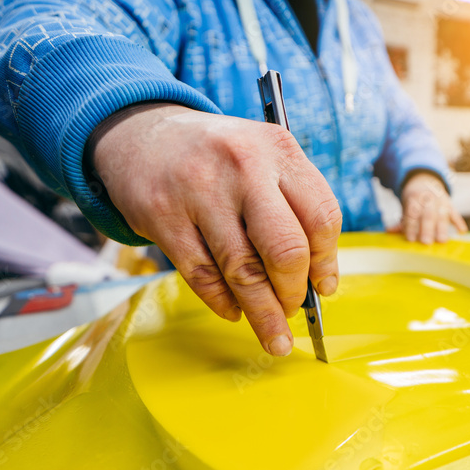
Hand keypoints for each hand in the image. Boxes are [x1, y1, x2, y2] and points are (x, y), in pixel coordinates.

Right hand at [89, 103, 342, 356]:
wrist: (142, 134)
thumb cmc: (217, 158)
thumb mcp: (264, 158)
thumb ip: (295, 206)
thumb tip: (319, 279)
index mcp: (278, 150)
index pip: (321, 217)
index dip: (327, 262)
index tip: (324, 287)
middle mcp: (243, 166)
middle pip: (286, 249)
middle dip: (293, 292)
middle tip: (293, 310)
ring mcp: (200, 191)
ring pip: (243, 271)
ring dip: (262, 313)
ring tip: (273, 335)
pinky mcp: (163, 216)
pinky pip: (202, 275)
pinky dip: (222, 302)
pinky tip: (233, 311)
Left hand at [399, 172, 466, 243]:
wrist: (425, 180)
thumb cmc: (414, 199)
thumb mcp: (406, 206)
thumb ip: (401, 221)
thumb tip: (389, 232)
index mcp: (414, 199)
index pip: (412, 214)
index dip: (411, 226)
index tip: (411, 238)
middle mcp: (428, 199)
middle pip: (428, 215)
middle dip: (427, 229)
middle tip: (426, 242)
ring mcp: (440, 201)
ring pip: (442, 214)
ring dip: (442, 228)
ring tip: (442, 241)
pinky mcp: (450, 204)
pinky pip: (455, 213)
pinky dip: (459, 222)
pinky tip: (462, 232)